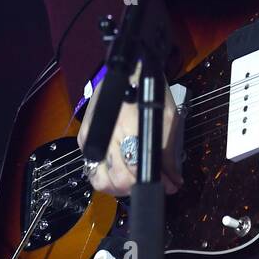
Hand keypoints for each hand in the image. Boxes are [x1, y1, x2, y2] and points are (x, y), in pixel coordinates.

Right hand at [77, 61, 183, 197]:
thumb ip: (169, 153)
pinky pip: (91, 170)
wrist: (126, 70)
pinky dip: (106, 177)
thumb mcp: (168, 118)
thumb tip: (174, 182)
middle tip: (155, 182)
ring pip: (101, 181)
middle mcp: (108, 137)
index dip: (158, 182)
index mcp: (130, 129)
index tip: (171, 185)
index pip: (139, 169)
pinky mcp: (83, 140)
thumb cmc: (150, 91)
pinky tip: (120, 171)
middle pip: (119, 180)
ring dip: (120, 187)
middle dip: (140, 186)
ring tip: (136, 180)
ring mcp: (91, 140)